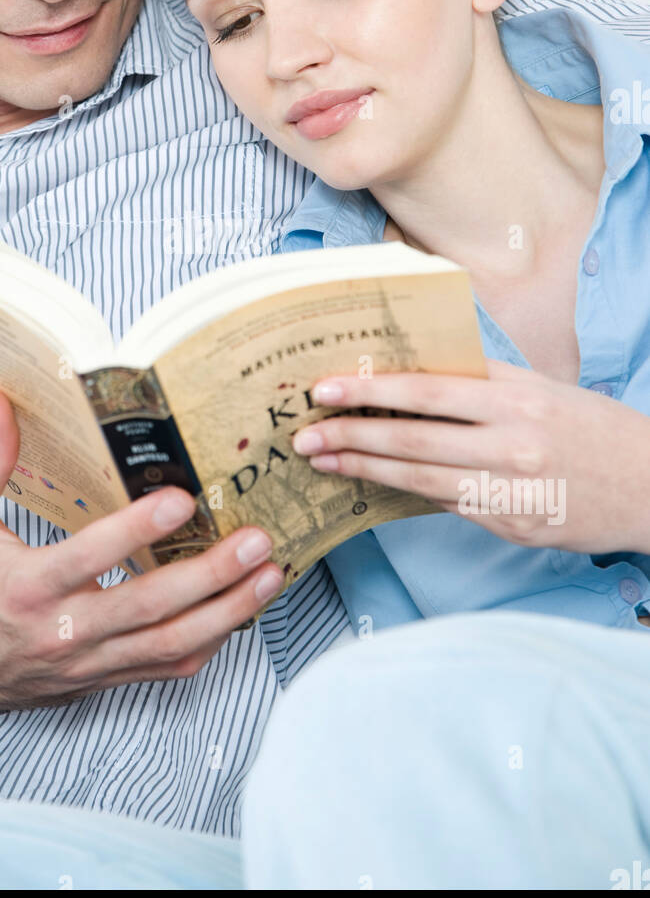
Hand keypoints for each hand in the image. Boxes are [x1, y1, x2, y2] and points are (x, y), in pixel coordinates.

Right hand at [0, 389, 282, 712]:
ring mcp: (88, 662)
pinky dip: (210, 643)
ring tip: (271, 575)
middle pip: (148, 608)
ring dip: (228, 612)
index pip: (90, 557)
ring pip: (169, 645)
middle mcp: (63, 631)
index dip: (137, 530)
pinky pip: (166, 668)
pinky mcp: (103, 678)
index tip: (183, 500)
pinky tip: (241, 611)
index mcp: (28, 586)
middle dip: (210, 576)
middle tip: (257, 542)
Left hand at [291, 361, 649, 554]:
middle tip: (306, 432)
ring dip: (365, 467)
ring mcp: (511, 488)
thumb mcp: (543, 389)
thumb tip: (413, 373)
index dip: (371, 389)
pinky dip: (404, 493)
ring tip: (324, 460)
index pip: (429, 389)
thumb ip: (483, 381)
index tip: (326, 387)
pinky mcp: (511, 524)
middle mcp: (512, 441)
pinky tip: (373, 484)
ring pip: (420, 477)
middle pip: (414, 435)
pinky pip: (446, 505)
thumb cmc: (592, 430)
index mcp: (518, 397)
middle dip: (352, 432)